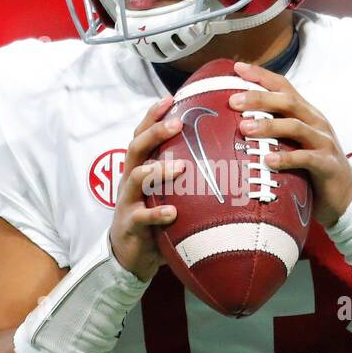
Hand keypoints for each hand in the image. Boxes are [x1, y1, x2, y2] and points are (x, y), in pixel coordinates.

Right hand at [109, 96, 186, 280]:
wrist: (131, 255)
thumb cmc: (154, 217)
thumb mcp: (166, 192)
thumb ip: (183, 174)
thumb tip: (223, 155)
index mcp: (139, 167)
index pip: (141, 134)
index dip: (152, 115)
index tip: (170, 98)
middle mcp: (130, 180)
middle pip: (136, 148)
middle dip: (154, 133)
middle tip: (177, 123)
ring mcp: (128, 201)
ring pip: (137, 178)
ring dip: (158, 169)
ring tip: (180, 167)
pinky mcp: (130, 225)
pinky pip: (141, 217)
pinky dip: (157, 214)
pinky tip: (173, 213)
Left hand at [230, 60, 351, 227]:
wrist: (345, 196)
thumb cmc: (311, 168)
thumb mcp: (293, 143)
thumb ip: (273, 131)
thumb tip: (235, 124)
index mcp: (306, 113)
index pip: (284, 87)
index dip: (262, 76)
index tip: (237, 68)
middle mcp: (316, 122)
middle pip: (288, 102)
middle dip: (260, 98)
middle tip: (233, 101)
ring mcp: (324, 142)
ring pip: (296, 126)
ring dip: (269, 125)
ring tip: (244, 128)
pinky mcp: (328, 164)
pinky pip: (306, 158)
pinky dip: (286, 158)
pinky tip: (267, 160)